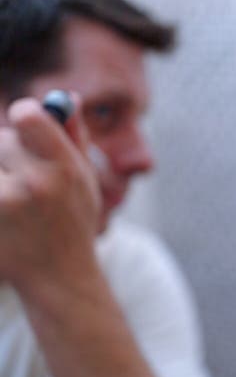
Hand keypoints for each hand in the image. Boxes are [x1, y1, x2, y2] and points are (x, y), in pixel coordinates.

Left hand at [0, 96, 100, 289]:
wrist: (58, 279)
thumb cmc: (73, 224)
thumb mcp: (85, 180)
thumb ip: (73, 136)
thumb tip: (68, 98)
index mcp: (64, 169)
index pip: (26, 115)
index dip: (24, 115)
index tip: (25, 125)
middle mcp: (34, 185)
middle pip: (0, 140)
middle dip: (7, 156)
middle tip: (20, 178)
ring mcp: (4, 205)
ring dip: (0, 176)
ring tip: (13, 200)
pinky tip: (7, 212)